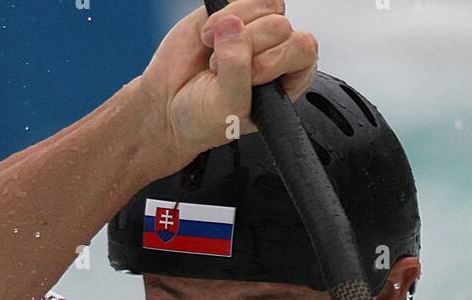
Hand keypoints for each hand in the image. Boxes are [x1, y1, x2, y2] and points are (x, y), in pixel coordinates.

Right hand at [139, 0, 318, 167]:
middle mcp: (278, 51)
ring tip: (215, 58)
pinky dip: (220, 15)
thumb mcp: (227, 107)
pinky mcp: (235, 11)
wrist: (168, 106)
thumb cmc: (204, 117)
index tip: (250, 77)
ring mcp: (257, 28)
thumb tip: (233, 25)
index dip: (273, 59)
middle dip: (248, 48)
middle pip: (280, 26)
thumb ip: (238, 71)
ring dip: (232, 31)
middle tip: (224, 72)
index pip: (302, 49)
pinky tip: (209, 38)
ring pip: (264, 7)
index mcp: (290, 79)